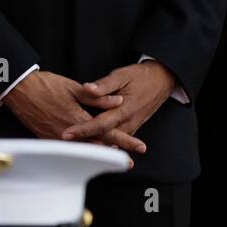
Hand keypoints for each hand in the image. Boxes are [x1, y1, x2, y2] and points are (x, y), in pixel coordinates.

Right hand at [4, 70, 146, 166]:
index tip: (139, 147)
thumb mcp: (74, 88)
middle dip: (114, 154)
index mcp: (77, 119)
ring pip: (83, 152)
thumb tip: (119, 101)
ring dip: (98, 155)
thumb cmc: (46, 86)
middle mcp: (69, 134)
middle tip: (129, 163)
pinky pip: (69, 151)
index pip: (107, 132)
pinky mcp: (48, 140)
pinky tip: (87, 153)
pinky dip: (81, 153)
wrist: (18, 90)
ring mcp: (57, 139)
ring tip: (112, 159)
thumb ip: (97, 97)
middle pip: (97, 147)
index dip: (125, 140)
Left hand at [60, 61, 175, 144]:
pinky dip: (104, 144)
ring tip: (74, 150)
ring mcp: (131, 127)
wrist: (161, 80)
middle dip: (84, 144)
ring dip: (94, 147)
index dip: (83, 130)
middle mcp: (128, 122)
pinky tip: (92, 146)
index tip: (67, 134)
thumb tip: (88, 89)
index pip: (100, 124)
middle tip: (65, 146)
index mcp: (124, 109)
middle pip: (104, 138)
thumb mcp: (122, 75)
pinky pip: (117, 140)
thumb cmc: (140, 76)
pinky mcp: (132, 127)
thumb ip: (104, 85)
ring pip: (111, 142)